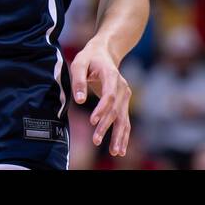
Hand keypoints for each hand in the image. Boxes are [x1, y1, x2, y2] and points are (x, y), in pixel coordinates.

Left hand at [69, 37, 132, 157]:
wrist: (104, 53)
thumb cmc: (89, 58)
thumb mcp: (79, 63)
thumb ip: (78, 80)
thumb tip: (79, 100)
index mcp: (111, 75)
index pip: (109, 95)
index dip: (102, 109)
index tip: (92, 121)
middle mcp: (122, 86)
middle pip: (116, 109)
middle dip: (106, 126)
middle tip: (95, 140)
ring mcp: (125, 95)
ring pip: (123, 118)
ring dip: (119, 135)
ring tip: (115, 152)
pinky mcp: (124, 103)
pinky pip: (125, 121)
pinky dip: (123, 135)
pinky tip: (120, 149)